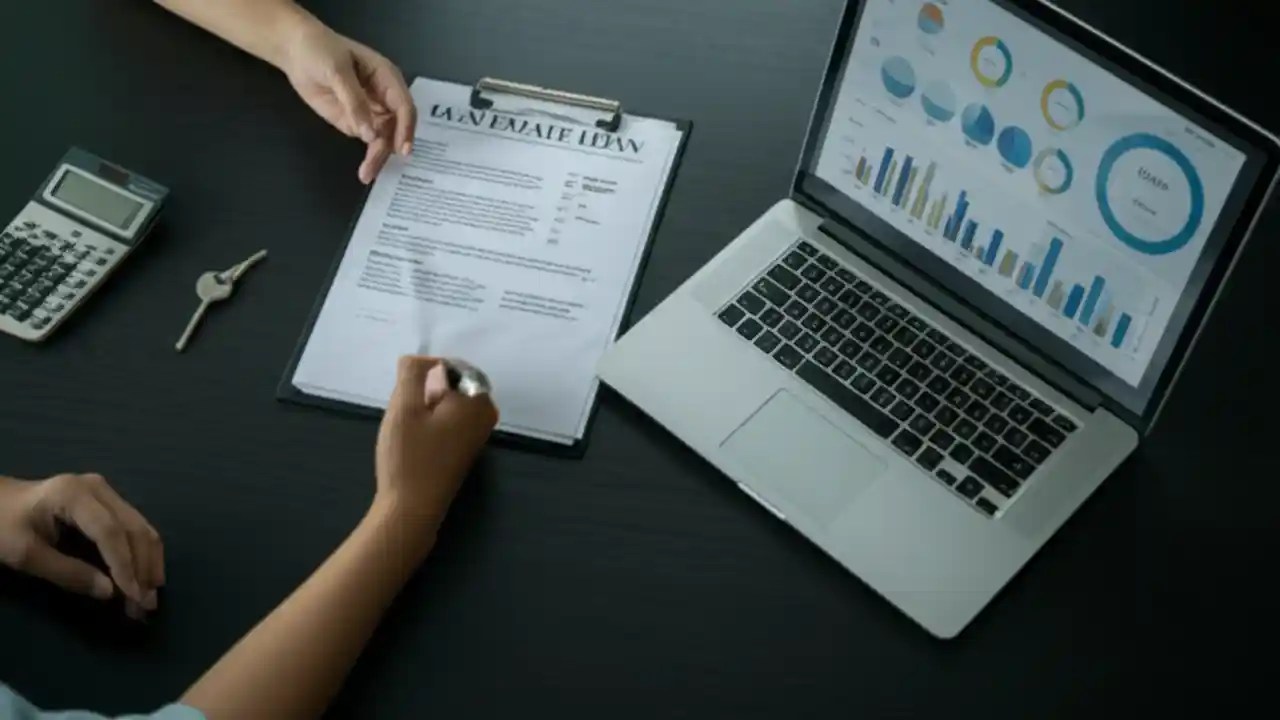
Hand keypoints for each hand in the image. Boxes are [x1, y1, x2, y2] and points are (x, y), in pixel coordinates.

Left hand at [0, 473, 162, 617]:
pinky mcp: (108, 502)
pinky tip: (146, 576)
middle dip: (143, 568)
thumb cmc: (3, 527)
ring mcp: (106, 493)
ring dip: (149, 563)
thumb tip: (110, 592)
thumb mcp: (25, 555)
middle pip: (133, 528)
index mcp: (74, 494)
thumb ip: (67, 572)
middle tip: (147, 605)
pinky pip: (135, 527)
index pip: (110, 532)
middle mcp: (98, 488)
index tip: (132, 597)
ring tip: (150, 595)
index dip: (125, 565)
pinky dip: (144, 554)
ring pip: (141, 527)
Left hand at [280, 19, 416, 184]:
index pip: (404, 106)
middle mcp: (384, 98)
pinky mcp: (355, 123)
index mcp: (387, 79)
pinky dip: (369, 157)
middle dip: (390, 147)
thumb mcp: (337, 72)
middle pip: (396, 127)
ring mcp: (371, 112)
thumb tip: (370, 134)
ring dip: (379, 157)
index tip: (402, 150)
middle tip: (375, 167)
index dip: (405, 128)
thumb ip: (354, 102)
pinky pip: (368, 142)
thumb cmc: (321, 51)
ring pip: (384, 139)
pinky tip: (366, 170)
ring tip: (366, 174)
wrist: (295, 52)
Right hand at [375, 357, 498, 532]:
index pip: (450, 366)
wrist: (412, 510)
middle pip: (448, 384)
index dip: (422, 375)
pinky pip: (447, 421)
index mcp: (479, 400)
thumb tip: (421, 360)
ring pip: (445, 403)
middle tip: (406, 417)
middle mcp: (486, 415)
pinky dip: (429, 424)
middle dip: (423, 393)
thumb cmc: (408, 457)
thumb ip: (412, 373)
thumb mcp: (404, 407)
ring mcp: (478, 434)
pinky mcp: (466, 449)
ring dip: (423, 409)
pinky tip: (414, 443)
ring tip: (408, 431)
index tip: (405, 396)